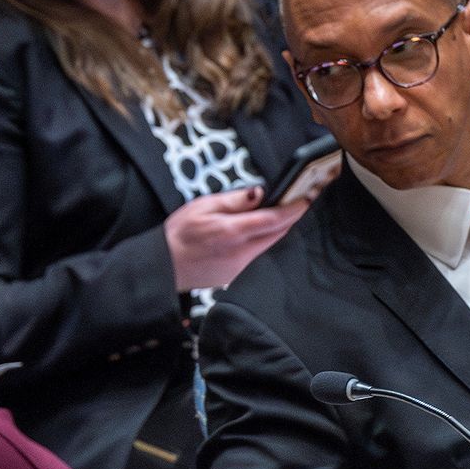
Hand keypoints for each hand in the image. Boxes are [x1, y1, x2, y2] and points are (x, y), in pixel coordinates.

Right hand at [164, 187, 310, 291]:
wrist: (163, 267)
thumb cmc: (178, 235)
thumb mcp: (203, 206)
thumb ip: (235, 200)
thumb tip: (259, 193)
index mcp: (232, 231)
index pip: (274, 219)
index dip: (294, 209)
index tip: (306, 198)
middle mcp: (240, 253)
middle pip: (276, 233)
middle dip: (289, 217)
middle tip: (297, 201)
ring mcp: (239, 267)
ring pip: (266, 244)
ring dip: (273, 229)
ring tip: (273, 213)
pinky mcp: (235, 275)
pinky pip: (254, 254)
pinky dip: (258, 241)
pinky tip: (248, 234)